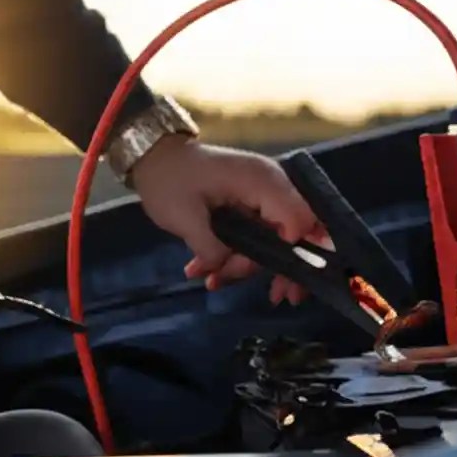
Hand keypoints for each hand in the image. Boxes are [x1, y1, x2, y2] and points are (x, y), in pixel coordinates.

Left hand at [129, 136, 322, 304]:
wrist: (156, 158)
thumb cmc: (168, 181)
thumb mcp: (185, 218)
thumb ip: (212, 247)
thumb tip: (227, 269)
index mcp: (262, 182)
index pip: (301, 221)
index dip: (297, 254)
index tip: (280, 283)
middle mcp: (271, 186)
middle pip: (297, 233)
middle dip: (282, 269)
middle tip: (277, 299)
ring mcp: (263, 195)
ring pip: (273, 239)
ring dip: (243, 264)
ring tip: (210, 280)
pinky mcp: (251, 205)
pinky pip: (256, 234)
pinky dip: (236, 255)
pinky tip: (206, 271)